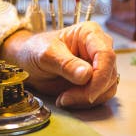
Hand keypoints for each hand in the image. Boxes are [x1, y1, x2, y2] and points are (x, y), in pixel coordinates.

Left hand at [1, 22, 117, 108]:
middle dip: (90, 91)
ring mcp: (98, 64)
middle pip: (109, 74)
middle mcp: (98, 47)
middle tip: (66, 98)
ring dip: (87, 99)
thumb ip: (65, 64)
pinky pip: (100, 95)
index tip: (88, 93)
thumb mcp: (45, 55)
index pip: (106, 55)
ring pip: (108, 87)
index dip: (101, 76)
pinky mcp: (95, 80)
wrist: (27, 61)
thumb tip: (87, 74)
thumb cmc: (34, 50)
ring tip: (63, 98)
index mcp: (89, 33)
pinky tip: (67, 99)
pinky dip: (85, 102)